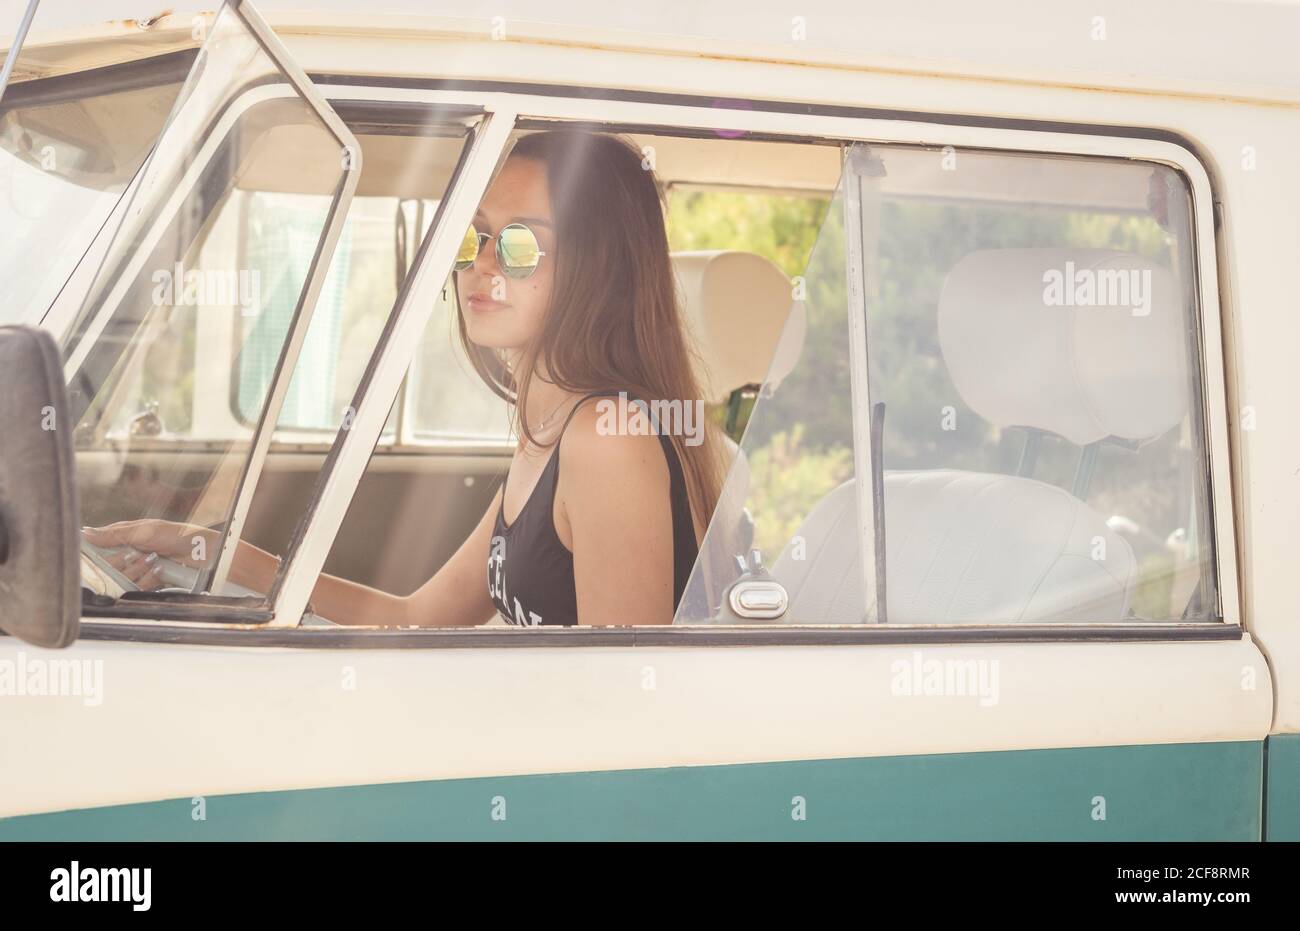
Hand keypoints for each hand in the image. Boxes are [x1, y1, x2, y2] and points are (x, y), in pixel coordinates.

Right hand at [82, 519, 219, 590]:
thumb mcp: (144, 531)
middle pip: (109, 565)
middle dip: (121, 562)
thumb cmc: (176, 535)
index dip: (95, 553)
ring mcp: (139, 567)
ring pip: (122, 578)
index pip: (99, 546)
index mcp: (125, 535)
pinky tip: (159, 571)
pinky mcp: (148, 580)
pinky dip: (147, 580)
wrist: (202, 553)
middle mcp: (129, 551)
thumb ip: (115, 534)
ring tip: (154, 560)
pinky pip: (138, 587)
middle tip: (136, 555)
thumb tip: (86, 533)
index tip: (91, 557)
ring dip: (138, 570)